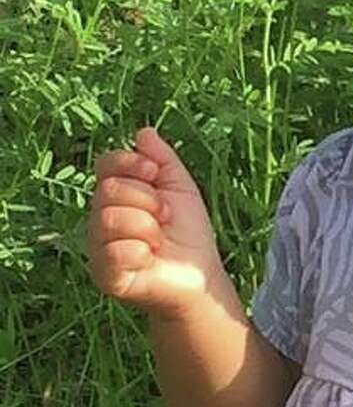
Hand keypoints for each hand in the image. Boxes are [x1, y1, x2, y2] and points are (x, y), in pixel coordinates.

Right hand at [87, 127, 232, 319]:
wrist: (200, 274)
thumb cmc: (188, 231)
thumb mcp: (181, 188)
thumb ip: (163, 160)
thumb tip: (143, 131)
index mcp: (116, 194)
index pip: (105, 164)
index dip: (130, 163)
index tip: (155, 174)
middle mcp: (100, 218)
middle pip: (108, 190)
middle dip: (148, 200)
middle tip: (165, 217)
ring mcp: (98, 247)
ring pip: (109, 219)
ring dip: (146, 227)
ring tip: (158, 241)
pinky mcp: (104, 275)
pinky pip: (114, 252)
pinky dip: (141, 254)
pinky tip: (149, 260)